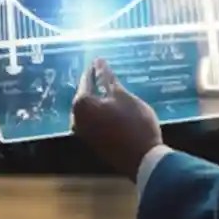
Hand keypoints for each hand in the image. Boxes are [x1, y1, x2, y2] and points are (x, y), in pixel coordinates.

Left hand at [71, 58, 162, 177]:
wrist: (143, 159)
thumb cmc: (134, 123)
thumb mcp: (123, 96)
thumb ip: (108, 79)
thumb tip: (98, 62)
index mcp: (81, 104)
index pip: (86, 79)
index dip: (96, 69)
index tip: (100, 60)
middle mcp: (76, 118)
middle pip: (85, 94)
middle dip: (95, 83)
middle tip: (107, 72)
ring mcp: (82, 131)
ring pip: (89, 108)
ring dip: (99, 98)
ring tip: (112, 87)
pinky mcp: (92, 141)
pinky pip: (93, 119)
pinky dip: (101, 111)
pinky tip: (112, 106)